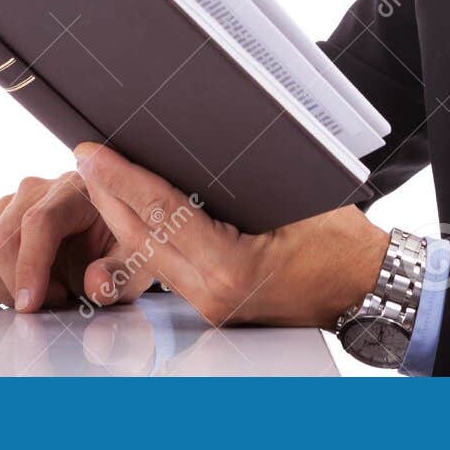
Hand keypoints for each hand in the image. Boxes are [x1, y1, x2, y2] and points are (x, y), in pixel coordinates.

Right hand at [0, 170, 156, 311]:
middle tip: (57, 300)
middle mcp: (34, 190)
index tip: (30, 305)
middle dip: (19, 286)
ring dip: (3, 290)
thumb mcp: (134, 263)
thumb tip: (95, 284)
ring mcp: (5, 206)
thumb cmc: (119, 247)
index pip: (38, 221)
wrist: (103, 235)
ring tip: (41, 294)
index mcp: (75, 190)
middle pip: (0, 241)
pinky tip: (17, 289)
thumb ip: (119, 275)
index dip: (29, 266)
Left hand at [72, 141, 389, 327]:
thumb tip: (189, 146)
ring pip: (145, 255)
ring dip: (119, 214)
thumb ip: (237, 182)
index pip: (161, 214)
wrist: (365, 287)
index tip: (93, 154)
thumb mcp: (291, 199)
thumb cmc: (341, 243)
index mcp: (229, 268)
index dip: (123, 180)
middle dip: (107, 195)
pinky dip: (144, 233)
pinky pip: (165, 265)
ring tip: (98, 176)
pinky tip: (132, 209)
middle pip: (140, 238)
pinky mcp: (210, 302)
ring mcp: (208, 304)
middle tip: (84, 157)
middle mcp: (211, 293)